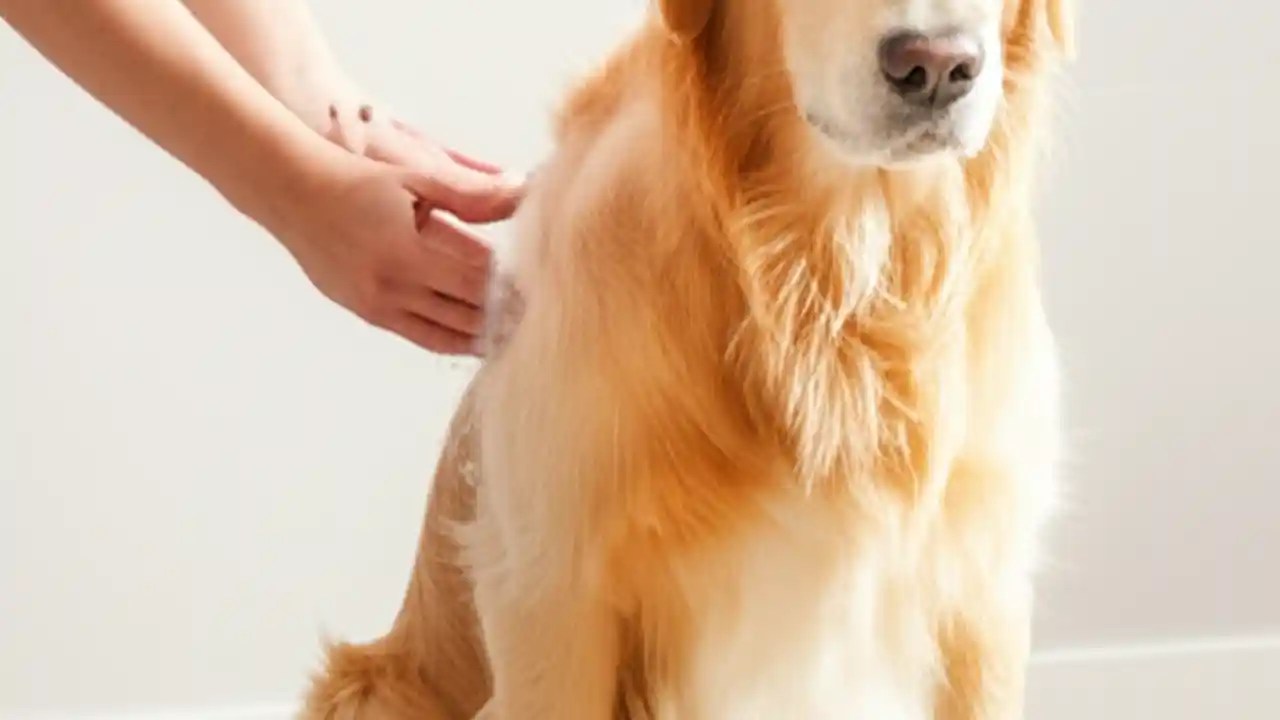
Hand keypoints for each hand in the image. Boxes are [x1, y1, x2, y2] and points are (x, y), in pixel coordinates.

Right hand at [271, 105, 523, 354]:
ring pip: (449, 333)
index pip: (478, 276)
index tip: (548, 286)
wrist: (295, 195)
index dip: (515, 285)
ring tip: (525, 335)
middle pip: (469, 310)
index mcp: (408, 251)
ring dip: (488, 335)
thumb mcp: (415, 179)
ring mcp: (379, 305)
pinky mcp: (369, 314)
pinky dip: (457, 341)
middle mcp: (392, 285)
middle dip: (509, 314)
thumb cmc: (358, 180)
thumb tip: (523, 190)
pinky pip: (424, 337)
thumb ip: (471, 193)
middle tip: (549, 317)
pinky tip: (484, 340)